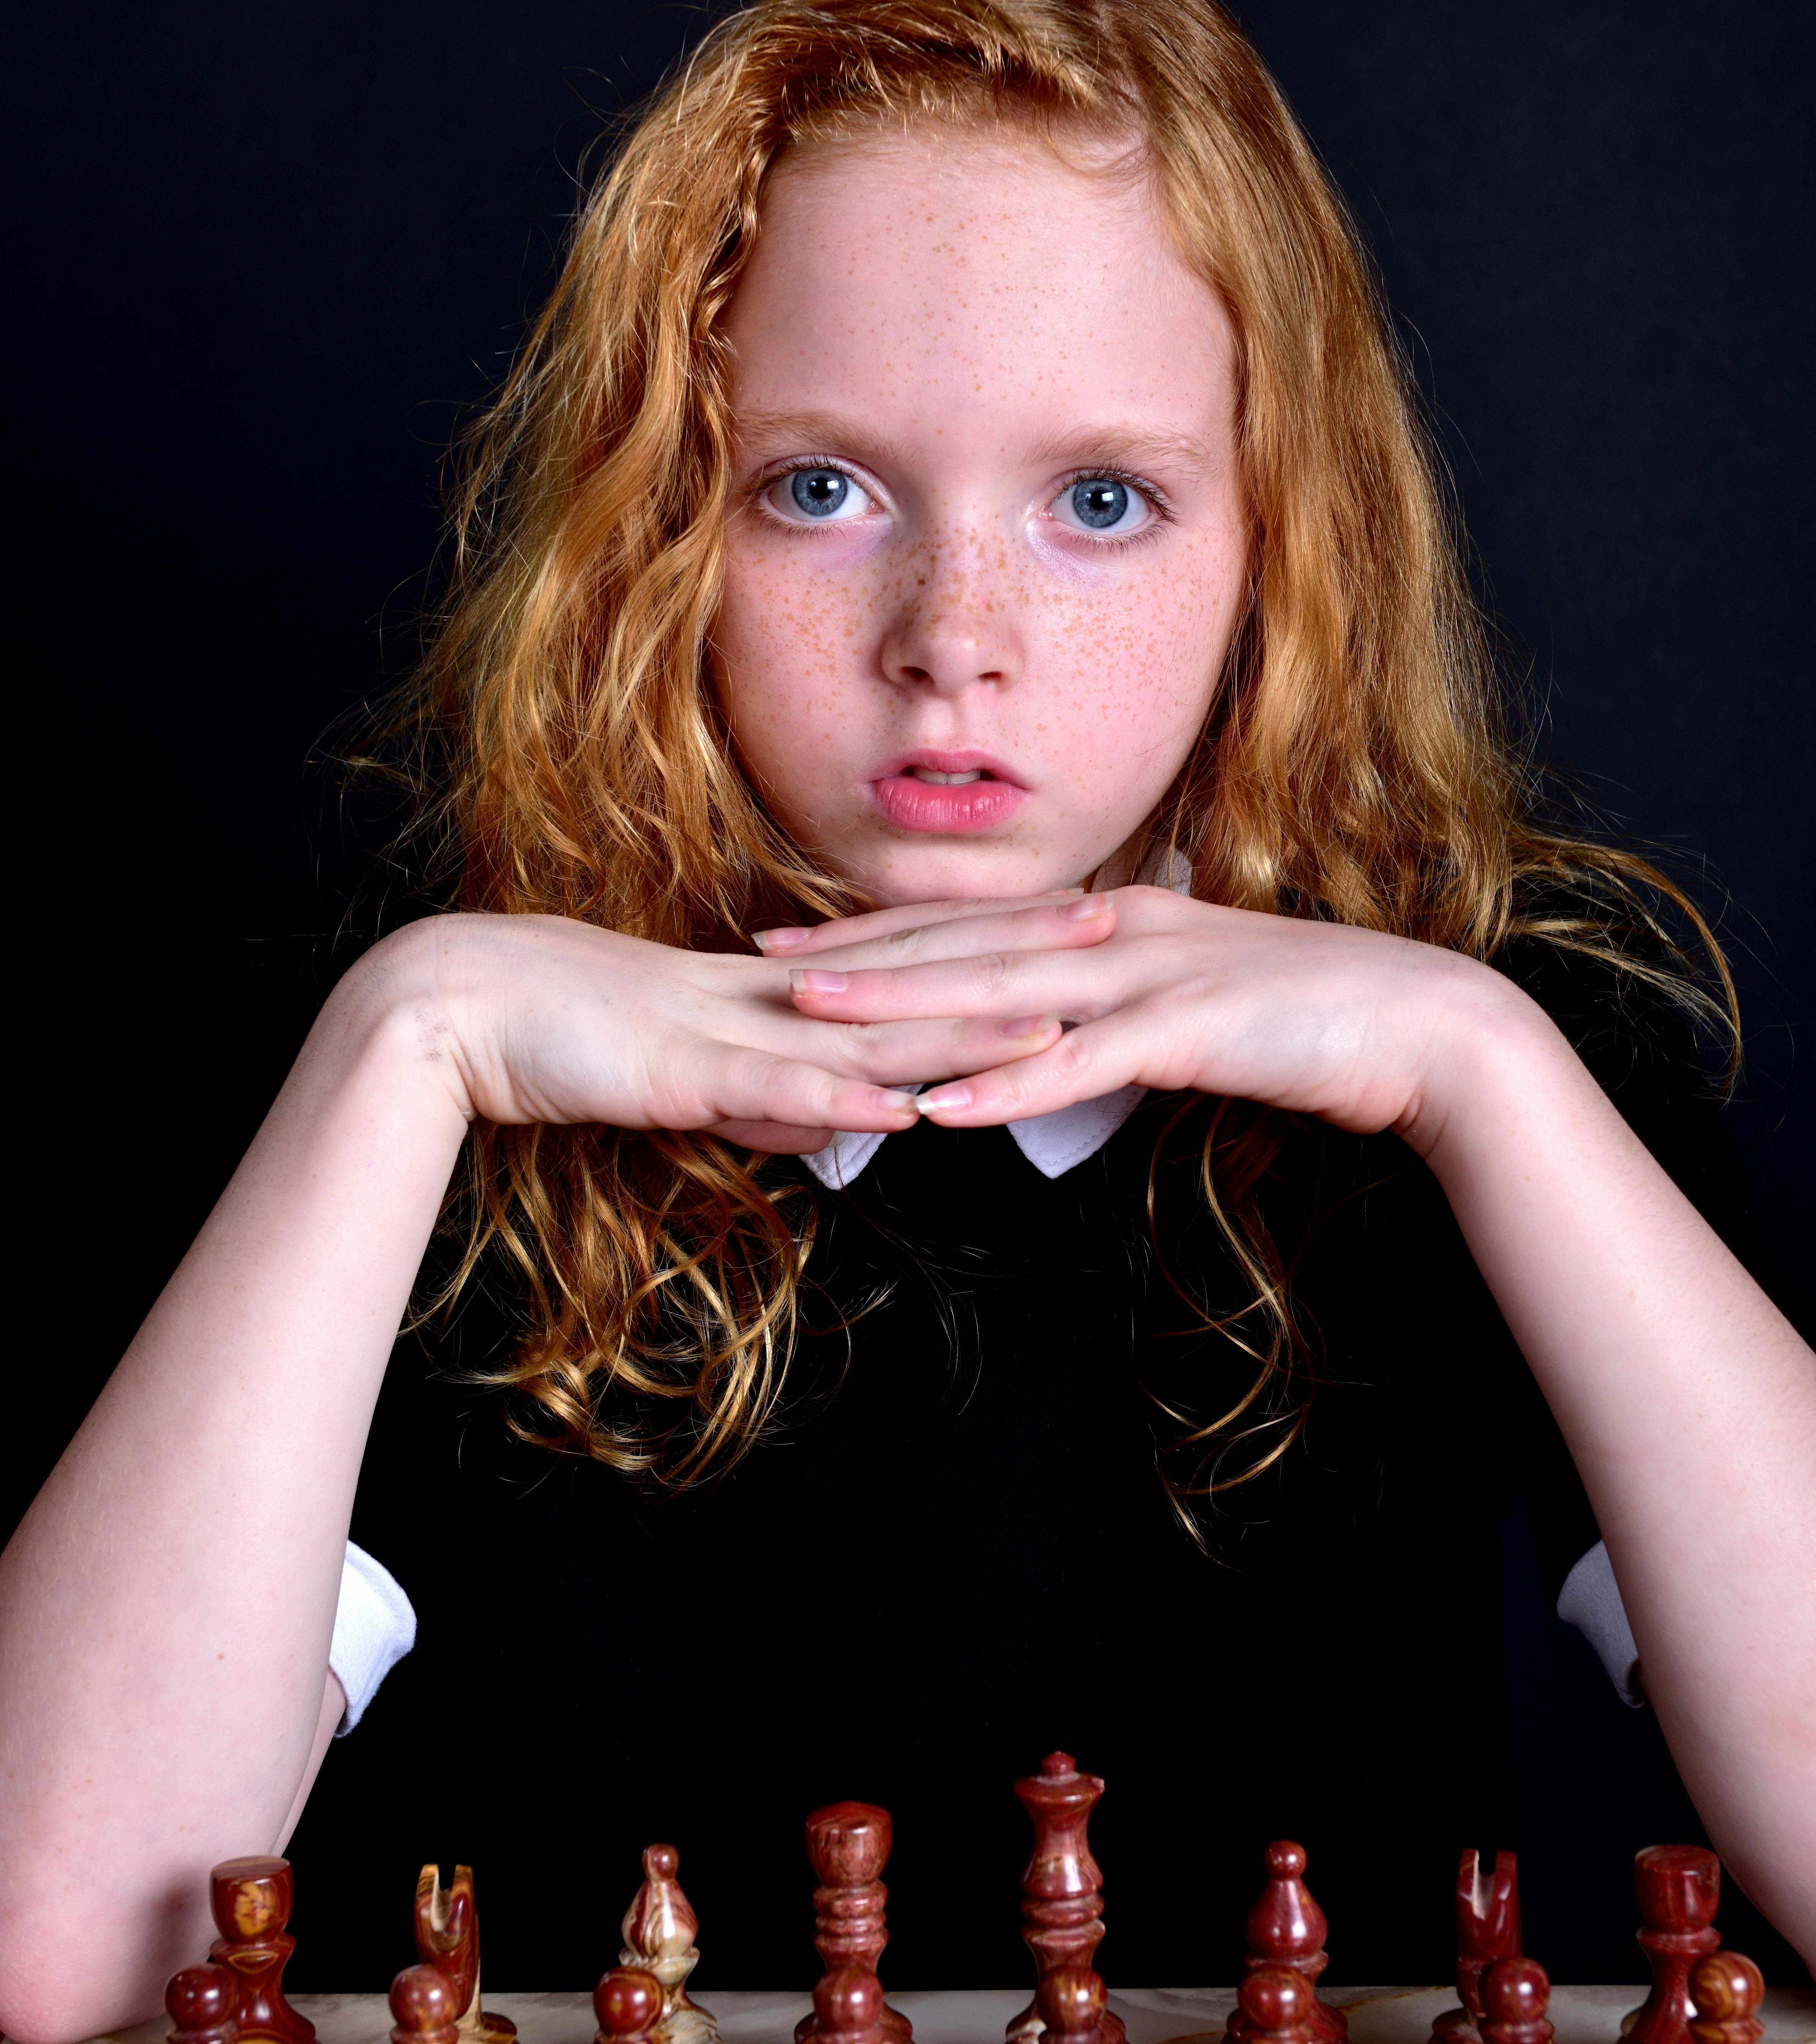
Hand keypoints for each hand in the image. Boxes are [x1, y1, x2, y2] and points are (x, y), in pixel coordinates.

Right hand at [374, 910, 1071, 1155]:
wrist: (462, 1012)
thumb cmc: (567, 1037)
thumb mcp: (692, 1081)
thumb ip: (768, 1102)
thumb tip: (836, 1128)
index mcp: (780, 995)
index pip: (918, 963)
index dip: (1006, 939)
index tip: (1088, 915)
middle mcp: (774, 1001)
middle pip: (924, 978)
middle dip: (1027, 956)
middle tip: (1125, 924)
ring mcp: (732, 1033)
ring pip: (873, 1035)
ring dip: (965, 1031)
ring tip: (1058, 1020)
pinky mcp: (685, 1075)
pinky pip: (776, 1092)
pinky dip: (842, 1102)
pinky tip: (906, 1108)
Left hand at [765, 886, 1532, 1148]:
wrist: (1416, 1023)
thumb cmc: (1308, 1016)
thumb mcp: (1193, 999)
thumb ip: (1123, 1006)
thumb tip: (1066, 1026)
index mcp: (1115, 920)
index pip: (975, 922)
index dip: (883, 929)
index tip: (804, 937)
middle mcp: (1116, 934)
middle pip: (962, 945)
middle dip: (858, 956)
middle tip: (766, 964)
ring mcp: (1148, 978)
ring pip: (998, 994)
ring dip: (901, 1007)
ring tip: (814, 1017)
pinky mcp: (1183, 1034)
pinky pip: (1076, 1065)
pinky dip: (1003, 1085)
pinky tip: (940, 1107)